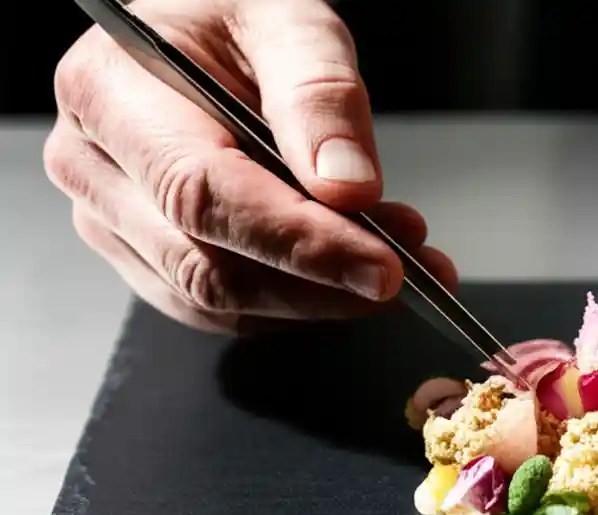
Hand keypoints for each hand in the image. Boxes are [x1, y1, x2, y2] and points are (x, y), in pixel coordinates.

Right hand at [44, 0, 456, 333]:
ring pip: (217, 302)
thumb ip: (319, 95)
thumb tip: (348, 189)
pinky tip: (347, 274)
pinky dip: (296, 303)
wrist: (199, 32)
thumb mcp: (288, 19)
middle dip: (323, 281)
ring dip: (319, 299)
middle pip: (208, 266)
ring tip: (399, 263)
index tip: (385, 268)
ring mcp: (111, 222)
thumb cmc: (231, 13)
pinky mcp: (144, 257)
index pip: (203, 195)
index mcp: (109, 94)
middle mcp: (93, 168)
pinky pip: (222, 310)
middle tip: (412, 269)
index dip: (300, 243)